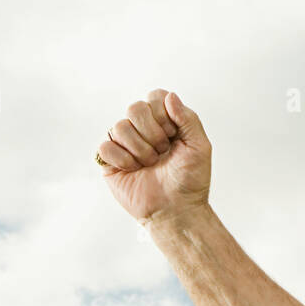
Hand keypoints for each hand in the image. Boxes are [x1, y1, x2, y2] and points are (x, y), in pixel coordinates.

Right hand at [97, 89, 211, 223]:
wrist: (176, 209)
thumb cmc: (190, 180)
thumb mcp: (199, 146)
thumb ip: (188, 118)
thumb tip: (169, 96)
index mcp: (164, 122)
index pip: (155, 97)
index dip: (163, 113)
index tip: (174, 135)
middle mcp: (143, 129)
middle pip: (135, 108)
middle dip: (152, 132)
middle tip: (162, 151)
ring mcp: (125, 144)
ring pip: (119, 126)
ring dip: (140, 148)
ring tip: (150, 163)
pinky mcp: (110, 160)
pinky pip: (105, 146)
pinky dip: (122, 159)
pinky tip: (134, 170)